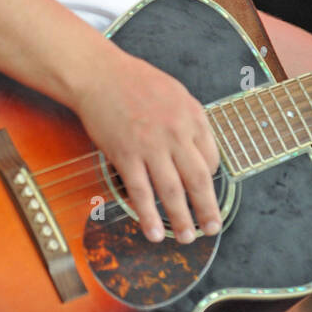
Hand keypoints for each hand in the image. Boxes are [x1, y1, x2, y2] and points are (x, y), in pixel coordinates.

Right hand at [73, 43, 220, 245]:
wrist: (99, 74)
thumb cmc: (135, 81)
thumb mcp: (176, 93)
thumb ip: (190, 119)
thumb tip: (200, 147)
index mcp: (192, 117)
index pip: (211, 158)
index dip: (210, 178)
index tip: (204, 190)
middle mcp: (175, 133)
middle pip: (199, 180)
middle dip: (207, 209)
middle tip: (212, 228)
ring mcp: (150, 146)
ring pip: (172, 191)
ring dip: (181, 219)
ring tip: (187, 237)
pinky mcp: (126, 155)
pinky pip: (140, 192)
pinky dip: (149, 216)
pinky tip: (154, 232)